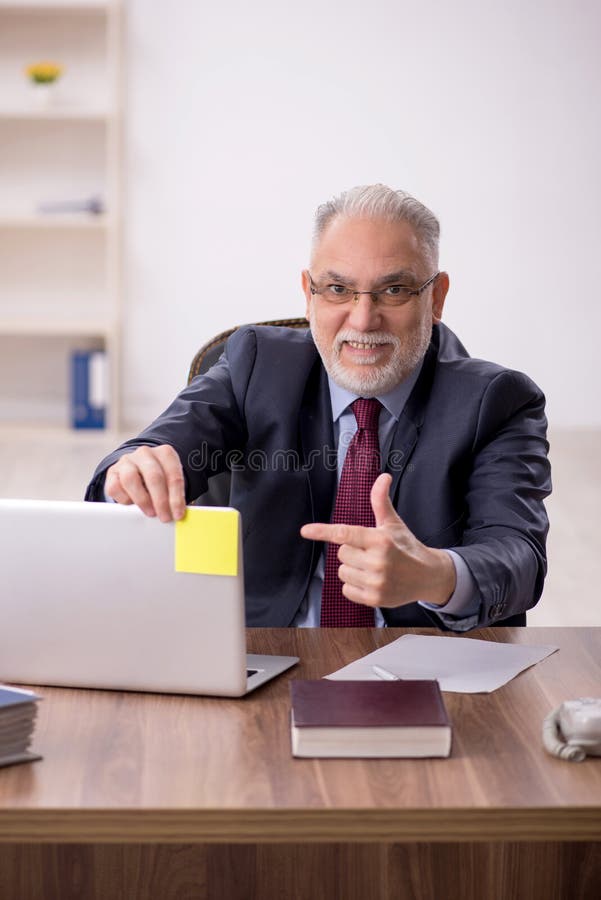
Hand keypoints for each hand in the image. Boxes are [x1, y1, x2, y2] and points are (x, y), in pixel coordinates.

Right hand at [104, 445, 185, 521]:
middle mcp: (145, 453)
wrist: (139, 468)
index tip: (177, 514)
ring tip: (150, 512)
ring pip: (131, 479)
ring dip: (142, 500)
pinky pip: (115, 487)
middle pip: (154, 476)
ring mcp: (127, 461)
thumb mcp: (171, 482)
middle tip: (164, 517)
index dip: (176, 497)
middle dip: (160, 501)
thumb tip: (177, 513)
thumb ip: (175, 495)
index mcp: (165, 453)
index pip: (174, 475)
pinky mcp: (112, 472)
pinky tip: (132, 504)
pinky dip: (124, 499)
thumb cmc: (160, 478)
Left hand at [300, 473, 455, 608]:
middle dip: (352, 552)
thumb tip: (383, 477)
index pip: (345, 533)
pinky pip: (346, 589)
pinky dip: (354, 585)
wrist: (428, 576)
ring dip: (352, 569)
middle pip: (341, 554)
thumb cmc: (407, 547)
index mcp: (380, 540)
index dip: (322, 531)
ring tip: (372, 567)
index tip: (306, 531)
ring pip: (342, 572)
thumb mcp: (393, 523)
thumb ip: (380, 501)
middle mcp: (378, 561)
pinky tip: (371, 580)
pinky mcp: (374, 599)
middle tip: (371, 553)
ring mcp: (376, 582)